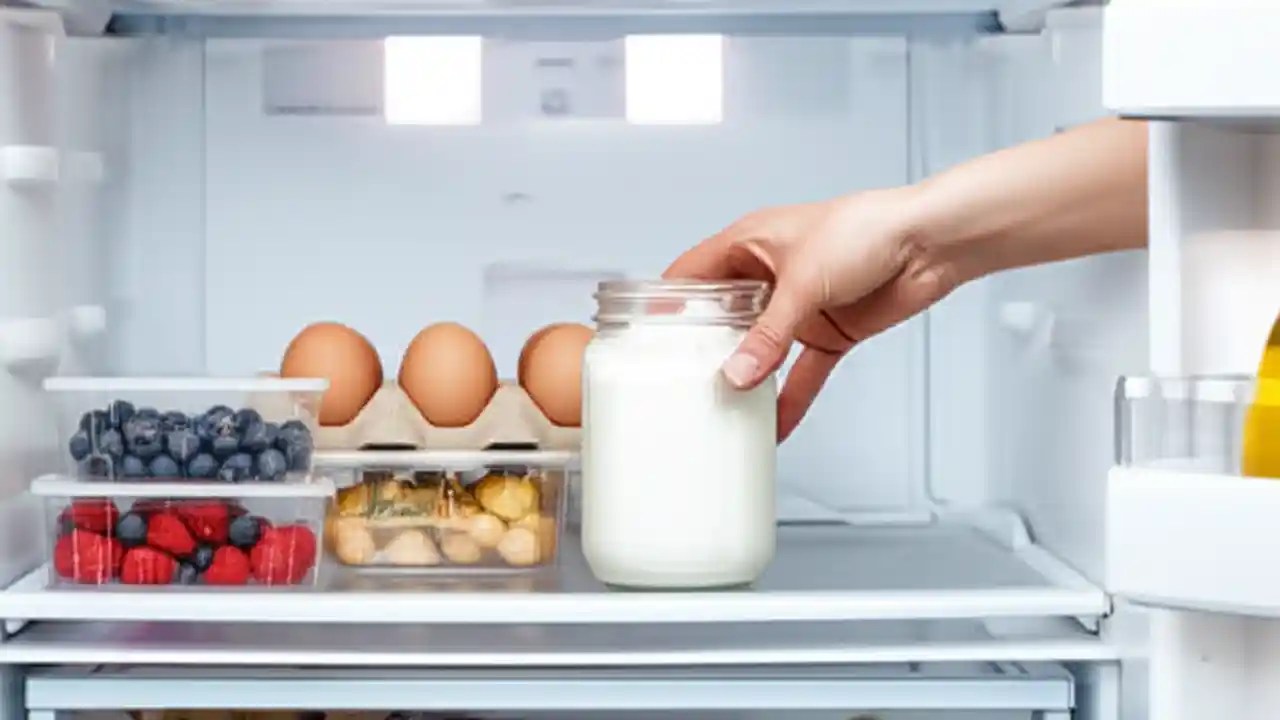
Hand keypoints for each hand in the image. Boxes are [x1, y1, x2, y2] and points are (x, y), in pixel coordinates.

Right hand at [663, 186, 957, 441]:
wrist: (929, 243)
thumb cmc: (866, 229)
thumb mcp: (803, 282)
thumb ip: (768, 334)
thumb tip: (737, 373)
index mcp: (750, 243)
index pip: (693, 273)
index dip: (668, 301)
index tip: (647, 336)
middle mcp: (769, 274)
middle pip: (723, 316)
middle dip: (705, 348)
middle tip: (680, 381)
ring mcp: (799, 306)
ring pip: (761, 348)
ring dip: (748, 376)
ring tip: (722, 407)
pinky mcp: (829, 331)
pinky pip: (802, 372)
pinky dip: (790, 398)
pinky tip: (776, 424)